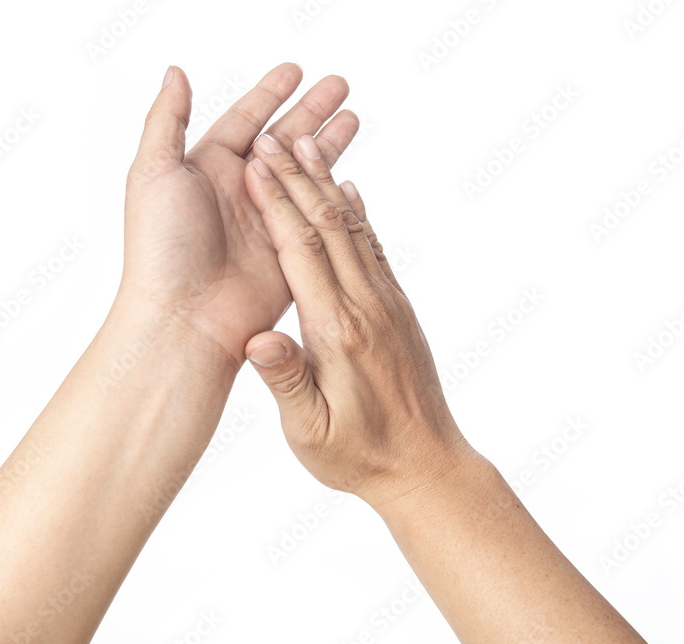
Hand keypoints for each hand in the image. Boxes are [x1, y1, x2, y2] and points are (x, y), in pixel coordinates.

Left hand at [116, 64, 359, 367]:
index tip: (296, 70)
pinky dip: (332, 191)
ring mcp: (266, 222)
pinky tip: (349, 169)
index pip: (245, 121)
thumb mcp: (153, 172)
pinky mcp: (289, 251)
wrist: (185, 318)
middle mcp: (239, 192)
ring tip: (354, 115)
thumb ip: (167, 120)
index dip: (270, 94)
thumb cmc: (160, 248)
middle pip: (282, 141)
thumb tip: (176, 72)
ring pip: (304, 172)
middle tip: (341, 85)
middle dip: (312, 111)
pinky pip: (316, 214)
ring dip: (328, 144)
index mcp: (206, 169)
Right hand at [242, 134, 478, 510]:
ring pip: (354, 229)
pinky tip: (349, 190)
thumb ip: (285, 381)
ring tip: (307, 143)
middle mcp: (367, 307)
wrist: (427, 467)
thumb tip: (257, 339)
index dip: (278, 203)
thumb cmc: (360, 456)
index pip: (302, 253)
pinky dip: (359, 213)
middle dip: (298, 176)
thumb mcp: (311, 432)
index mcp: (338, 332)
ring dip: (328, 183)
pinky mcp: (398, 311)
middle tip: (274, 135)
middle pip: (329, 226)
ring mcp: (388, 305)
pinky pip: (376, 249)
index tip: (257, 164)